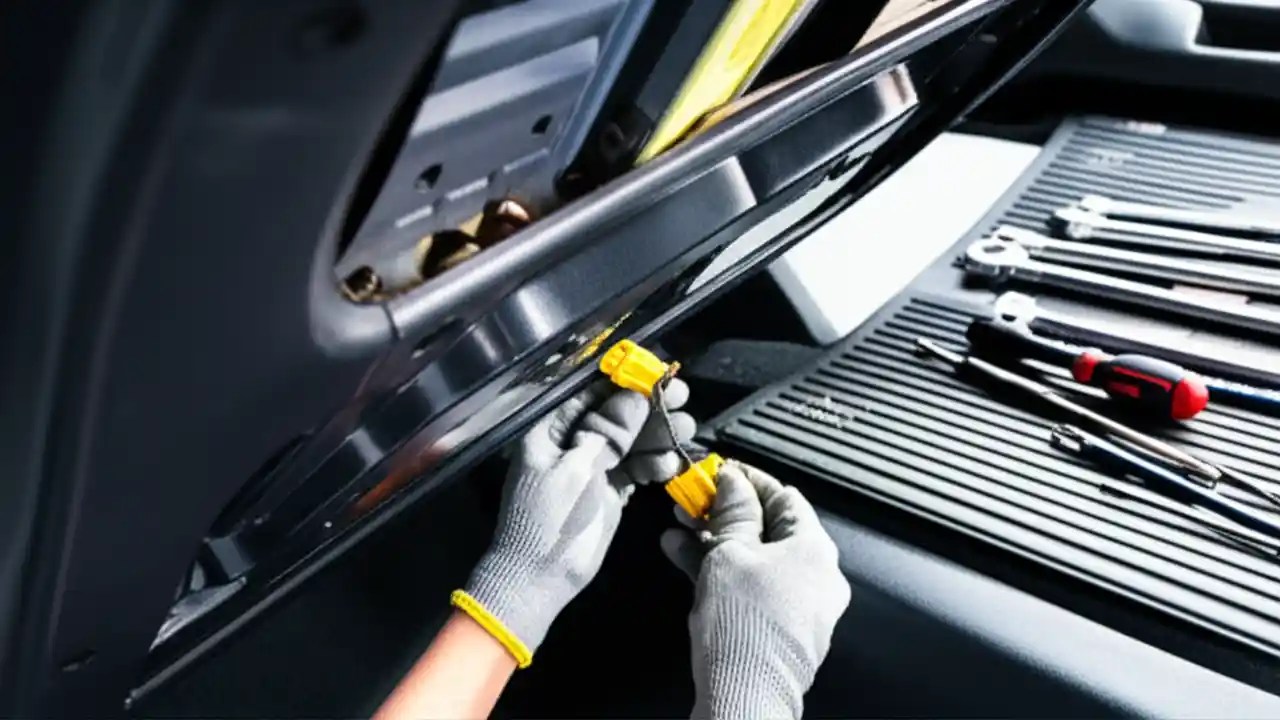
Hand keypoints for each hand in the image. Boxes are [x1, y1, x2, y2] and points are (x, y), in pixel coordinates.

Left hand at [464, 379, 693, 658]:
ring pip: (629, 444)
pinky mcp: (608, 493)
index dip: (623, 383)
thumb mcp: (577, 469)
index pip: (589, 395)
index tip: (656, 374)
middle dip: (648, 408)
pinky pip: (634, 471)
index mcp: (550, 432)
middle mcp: (571, 444)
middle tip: (682, 396)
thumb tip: (634, 397)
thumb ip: (607, 432)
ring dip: (657, 436)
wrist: (538, 578)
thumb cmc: (547, 518)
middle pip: (615, 417)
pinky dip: (652, 467)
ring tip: (687, 429)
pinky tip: (671, 465)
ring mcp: (591, 469)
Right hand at [661, 461, 850, 719]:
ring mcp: (801, 606)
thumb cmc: (744, 624)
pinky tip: (685, 559)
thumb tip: (733, 481)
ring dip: (716, 541)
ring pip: (756, 559)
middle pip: (769, 528)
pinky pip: (752, 587)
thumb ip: (732, 511)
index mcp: (815, 550)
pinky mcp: (780, 630)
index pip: (784, 496)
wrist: (745, 697)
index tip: (716, 472)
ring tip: (677, 531)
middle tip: (691, 503)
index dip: (747, 480)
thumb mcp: (729, 552)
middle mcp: (817, 576)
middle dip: (724, 513)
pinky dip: (723, 571)